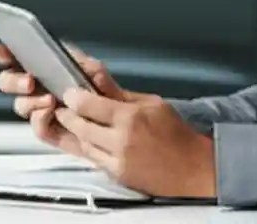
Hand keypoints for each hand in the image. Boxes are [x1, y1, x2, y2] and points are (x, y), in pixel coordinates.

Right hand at [0, 43, 126, 157]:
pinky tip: (51, 112)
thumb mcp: (100, 74)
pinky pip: (38, 128)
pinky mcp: (53, 132)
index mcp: (44, 68)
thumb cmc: (109, 95)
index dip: (5, 54)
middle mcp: (38, 89)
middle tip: (29, 80)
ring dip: (30, 101)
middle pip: (9, 83)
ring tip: (48, 99)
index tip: (2, 51)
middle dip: (14, 81)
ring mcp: (42, 111)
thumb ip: (86, 65)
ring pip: (22, 106)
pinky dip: (40, 120)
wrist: (125, 126)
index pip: (17, 58)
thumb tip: (70, 56)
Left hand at [54, 88, 215, 198]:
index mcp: (130, 117)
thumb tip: (96, 80)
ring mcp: (117, 161)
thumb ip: (120, 93)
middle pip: (80, 125)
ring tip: (73, 121)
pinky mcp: (116, 175)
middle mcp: (120, 140)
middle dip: (67, 114)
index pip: (88, 105)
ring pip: (82, 144)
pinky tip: (86, 139)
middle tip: (64, 106)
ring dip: (74, 131)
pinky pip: (92, 159)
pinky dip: (86, 147)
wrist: (191, 168)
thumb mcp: (151, 103)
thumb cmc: (174, 132)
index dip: (73, 97)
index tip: (70, 92)